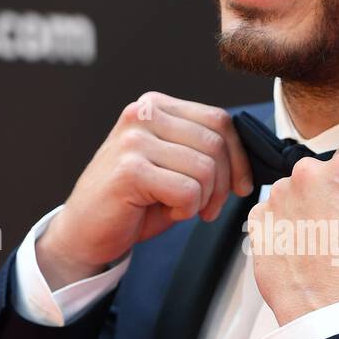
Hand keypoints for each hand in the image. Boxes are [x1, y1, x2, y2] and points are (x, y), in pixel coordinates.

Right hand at [36, 93, 253, 288]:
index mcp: (156, 106)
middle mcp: (143, 113)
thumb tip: (252, 156)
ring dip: (203, 199)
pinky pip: (187, 190)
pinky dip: (186, 209)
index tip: (239, 186)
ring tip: (181, 208)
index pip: (219, 121)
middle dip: (223, 184)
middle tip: (209, 208)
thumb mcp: (174, 167)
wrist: (85, 232)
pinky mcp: (130, 169)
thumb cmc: (133, 202)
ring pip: (205, 169)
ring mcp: (134, 139)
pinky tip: (166, 211)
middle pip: (216, 144)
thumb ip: (203, 152)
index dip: (239, 158)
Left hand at [246, 147, 338, 326]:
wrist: (323, 310)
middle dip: (326, 192)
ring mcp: (279, 196)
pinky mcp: (258, 218)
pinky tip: (297, 248)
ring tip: (315, 242)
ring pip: (293, 191)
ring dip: (301, 208)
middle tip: (335, 226)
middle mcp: (307, 175)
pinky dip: (281, 226)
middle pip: (318, 172)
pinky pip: (271, 213)